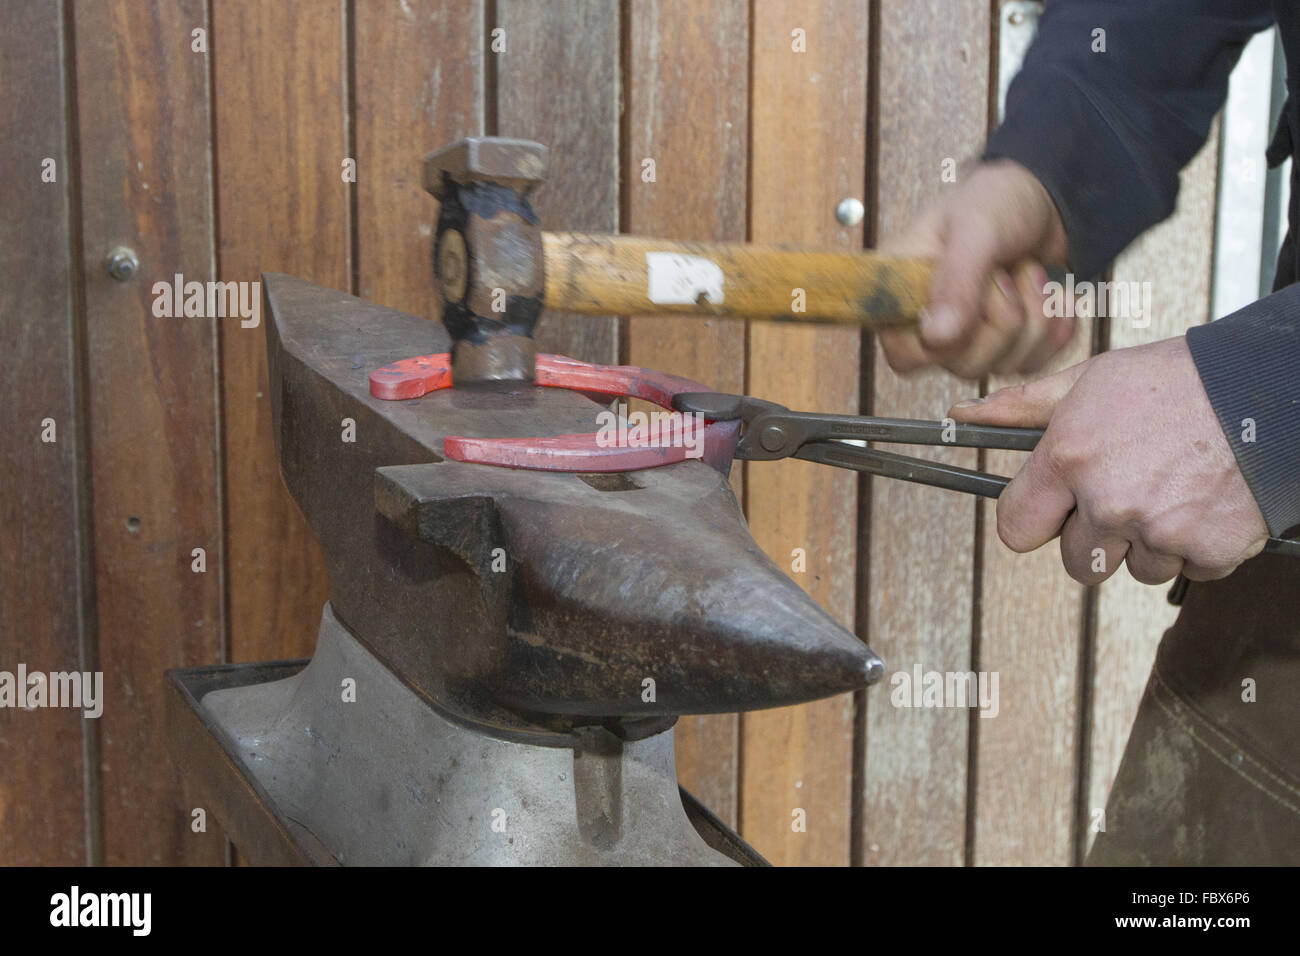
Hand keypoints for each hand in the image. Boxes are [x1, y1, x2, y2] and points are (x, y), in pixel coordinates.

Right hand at [879, 159, 1074, 378]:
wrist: (1045, 197)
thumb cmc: (999, 200)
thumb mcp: (977, 228)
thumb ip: (956, 281)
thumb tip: (935, 338)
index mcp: (902, 293)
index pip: (904, 355)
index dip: (943, 341)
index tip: (973, 295)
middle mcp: (928, 323)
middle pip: (961, 365)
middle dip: (1003, 317)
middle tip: (1009, 271)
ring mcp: (968, 339)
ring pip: (1001, 367)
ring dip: (1033, 318)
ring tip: (1030, 272)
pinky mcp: (1007, 346)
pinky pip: (1032, 363)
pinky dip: (1055, 328)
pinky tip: (1054, 294)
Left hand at [948, 336, 1268, 583]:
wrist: (1266, 387)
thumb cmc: (1179, 380)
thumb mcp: (1090, 380)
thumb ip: (1023, 407)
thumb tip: (964, 414)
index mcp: (1069, 459)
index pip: (1015, 529)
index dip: (1035, 521)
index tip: (1051, 511)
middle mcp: (1108, 500)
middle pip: (1077, 561)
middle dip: (1096, 538)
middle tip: (1126, 494)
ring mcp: (1158, 530)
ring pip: (1134, 569)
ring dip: (1149, 543)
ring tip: (1172, 490)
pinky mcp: (1206, 549)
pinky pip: (1187, 571)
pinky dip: (1196, 546)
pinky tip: (1202, 503)